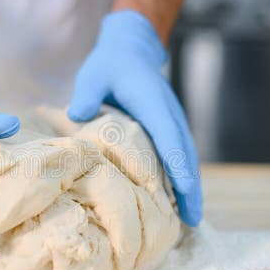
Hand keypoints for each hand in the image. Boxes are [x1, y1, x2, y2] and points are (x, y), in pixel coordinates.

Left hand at [67, 10, 202, 226]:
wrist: (131, 49)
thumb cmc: (110, 64)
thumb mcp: (94, 74)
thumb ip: (87, 94)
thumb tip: (76, 114)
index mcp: (153, 103)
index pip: (169, 138)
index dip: (178, 166)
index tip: (186, 191)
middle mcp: (169, 114)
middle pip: (186, 154)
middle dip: (191, 187)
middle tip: (193, 220)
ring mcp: (173, 121)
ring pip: (187, 157)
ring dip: (190, 187)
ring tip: (190, 220)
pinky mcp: (169, 128)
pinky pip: (180, 155)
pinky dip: (183, 177)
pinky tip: (179, 201)